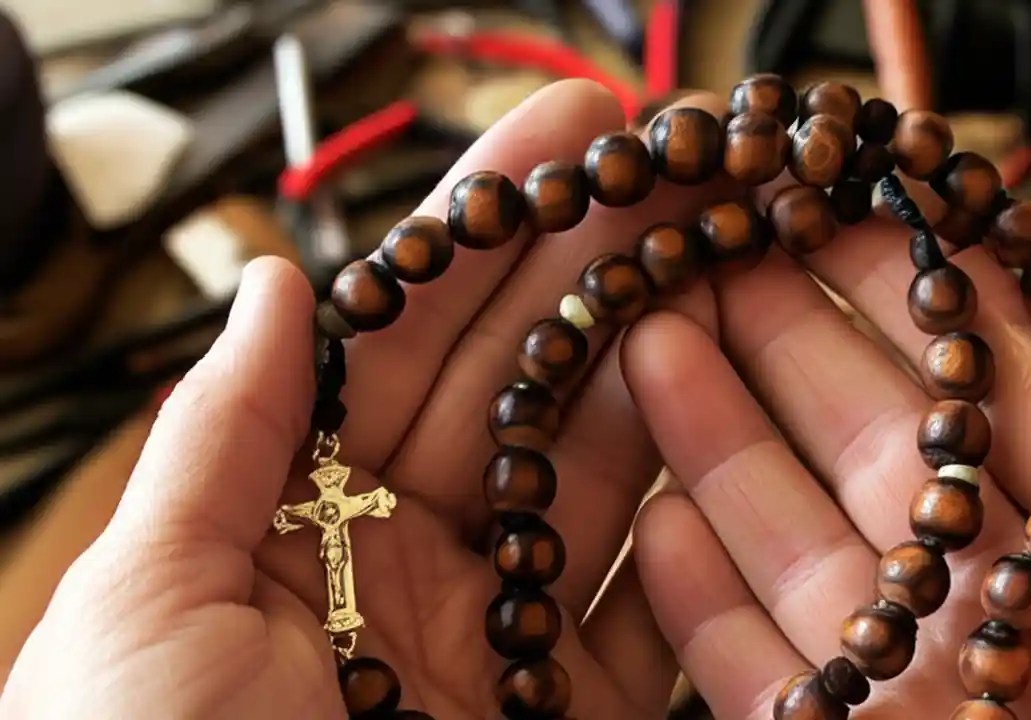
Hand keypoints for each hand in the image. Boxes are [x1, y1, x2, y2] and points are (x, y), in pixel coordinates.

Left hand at [0, 80, 724, 718]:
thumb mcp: (142, 598)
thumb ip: (220, 438)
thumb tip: (273, 280)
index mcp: (300, 522)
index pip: (409, 342)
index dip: (487, 234)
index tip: (562, 139)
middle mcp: (409, 567)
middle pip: (522, 389)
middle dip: (600, 269)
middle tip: (680, 168)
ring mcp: (499, 641)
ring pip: (602, 482)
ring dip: (667, 375)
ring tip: (728, 263)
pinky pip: (650, 618)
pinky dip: (697, 536)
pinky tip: (734, 435)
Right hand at [622, 222, 1030, 717]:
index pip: (1018, 403)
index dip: (930, 303)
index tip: (851, 216)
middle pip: (884, 461)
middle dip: (792, 351)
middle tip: (714, 255)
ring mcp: (941, 706)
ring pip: (810, 560)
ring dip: (723, 454)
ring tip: (648, 349)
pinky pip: (775, 685)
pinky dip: (706, 611)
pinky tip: (656, 521)